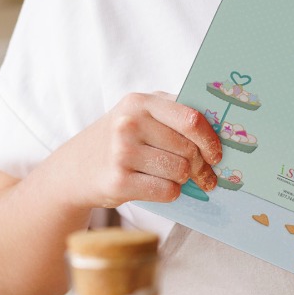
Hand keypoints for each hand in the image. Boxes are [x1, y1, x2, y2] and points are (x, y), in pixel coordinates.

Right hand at [48, 91, 221, 208]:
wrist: (74, 168)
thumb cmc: (120, 138)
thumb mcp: (140, 113)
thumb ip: (174, 113)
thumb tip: (219, 128)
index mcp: (141, 102)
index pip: (191, 119)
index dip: (210, 139)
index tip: (217, 153)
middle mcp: (129, 124)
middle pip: (188, 149)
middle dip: (201, 165)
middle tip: (204, 174)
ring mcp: (121, 153)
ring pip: (180, 172)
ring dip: (184, 179)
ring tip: (175, 177)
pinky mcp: (118, 182)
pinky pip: (166, 191)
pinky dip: (171, 192)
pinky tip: (161, 187)